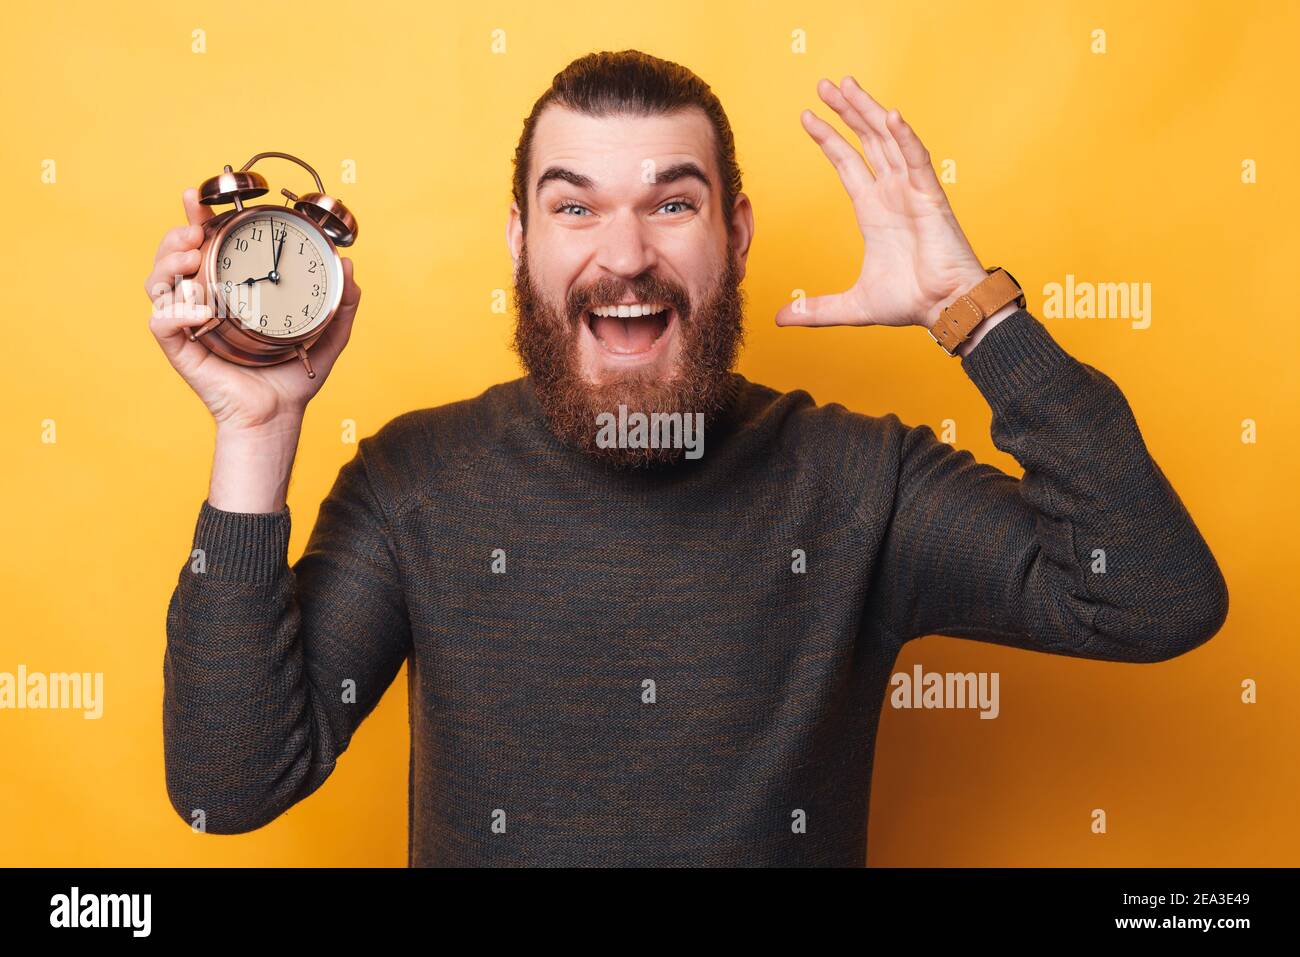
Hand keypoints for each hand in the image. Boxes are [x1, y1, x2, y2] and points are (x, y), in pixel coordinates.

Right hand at [145, 188, 361, 434]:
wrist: (277, 414)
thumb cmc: (293, 374)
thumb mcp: (327, 332)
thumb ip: (342, 301)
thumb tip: (349, 264)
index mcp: (227, 289)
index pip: (203, 245)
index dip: (195, 217)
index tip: (199, 197)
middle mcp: (200, 302)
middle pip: (170, 256)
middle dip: (176, 234)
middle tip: (195, 229)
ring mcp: (186, 324)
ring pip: (157, 281)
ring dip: (168, 263)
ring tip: (191, 259)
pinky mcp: (179, 349)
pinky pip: (161, 322)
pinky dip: (176, 312)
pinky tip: (200, 311)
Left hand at [775, 76, 990, 330]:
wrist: (945, 309)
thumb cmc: (910, 303)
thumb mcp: (851, 306)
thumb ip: (814, 309)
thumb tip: (780, 318)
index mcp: (874, 209)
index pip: (848, 163)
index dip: (829, 139)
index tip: (807, 117)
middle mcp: (892, 193)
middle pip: (867, 140)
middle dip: (846, 112)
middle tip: (824, 85)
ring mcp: (912, 192)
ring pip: (888, 141)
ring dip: (869, 112)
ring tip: (848, 86)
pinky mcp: (932, 198)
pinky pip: (917, 161)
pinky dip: (904, 138)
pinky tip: (890, 116)